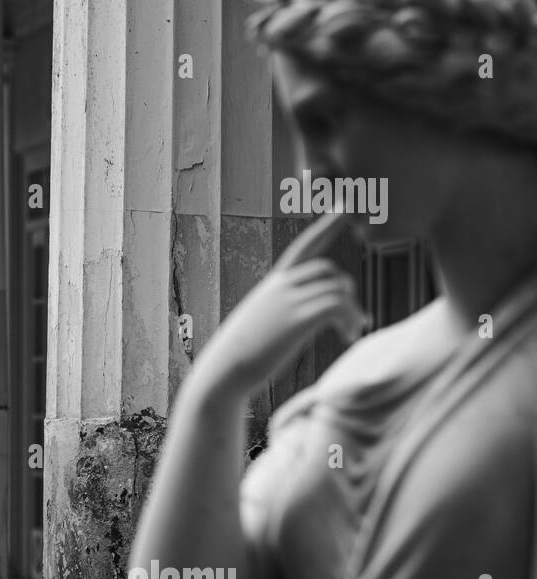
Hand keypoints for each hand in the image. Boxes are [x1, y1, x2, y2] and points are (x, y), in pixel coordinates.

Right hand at [193, 207, 365, 399]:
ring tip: (352, 331)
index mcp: (272, 285)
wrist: (224, 371)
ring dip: (353, 309)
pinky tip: (348, 336)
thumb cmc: (240, 355)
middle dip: (345, 290)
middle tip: (354, 318)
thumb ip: (280, 314)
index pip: (303, 247)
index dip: (325, 226)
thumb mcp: (260, 325)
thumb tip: (299, 319)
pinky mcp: (299, 319)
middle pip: (328, 270)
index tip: (344, 206)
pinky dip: (351, 318)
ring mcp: (289, 301)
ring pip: (338, 288)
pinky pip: (338, 305)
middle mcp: (280, 287)